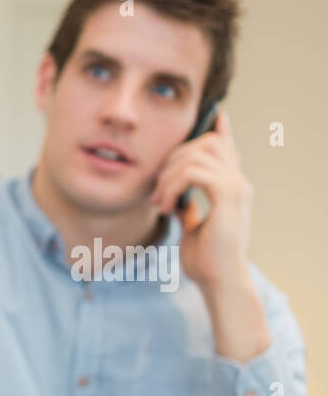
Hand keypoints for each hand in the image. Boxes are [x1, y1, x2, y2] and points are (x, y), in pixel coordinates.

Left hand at [148, 111, 269, 361]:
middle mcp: (238, 181)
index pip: (226, 146)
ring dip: (168, 175)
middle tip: (156, 191)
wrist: (218, 280)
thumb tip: (174, 194)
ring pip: (196, 154)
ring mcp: (236, 185)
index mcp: (232, 186)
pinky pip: (194, 171)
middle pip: (205, 143)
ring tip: (158, 202)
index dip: (217, 129)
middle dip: (172, 159)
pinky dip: (173, 185)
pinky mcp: (228, 194)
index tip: (212, 116)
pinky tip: (165, 206)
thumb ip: (188, 204)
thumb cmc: (205, 259)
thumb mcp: (192, 225)